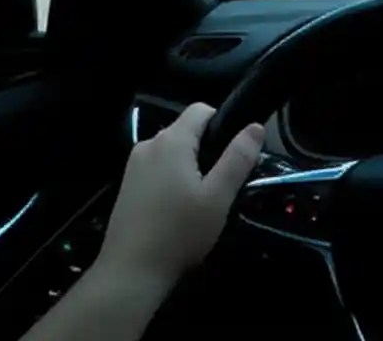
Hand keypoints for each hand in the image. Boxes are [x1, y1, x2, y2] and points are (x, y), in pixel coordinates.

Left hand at [95, 103, 264, 286]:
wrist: (131, 272)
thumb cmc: (179, 232)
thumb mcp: (218, 197)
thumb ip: (238, 158)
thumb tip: (255, 126)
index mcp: (171, 141)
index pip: (201, 109)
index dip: (224, 123)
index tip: (236, 154)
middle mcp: (148, 145)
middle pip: (186, 131)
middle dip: (208, 149)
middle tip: (223, 185)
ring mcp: (133, 166)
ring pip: (172, 153)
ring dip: (190, 167)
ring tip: (202, 201)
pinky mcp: (127, 187)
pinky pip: (158, 170)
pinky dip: (173, 180)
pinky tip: (178, 211)